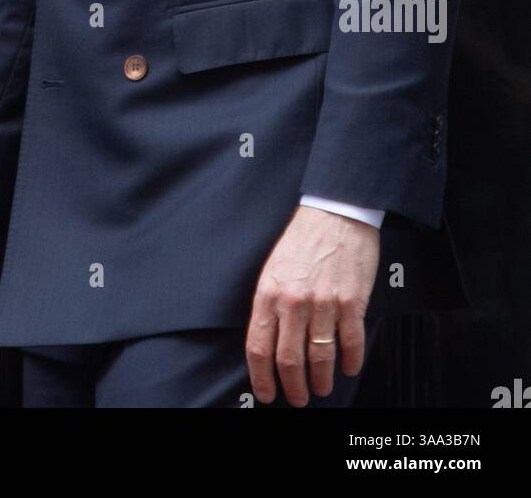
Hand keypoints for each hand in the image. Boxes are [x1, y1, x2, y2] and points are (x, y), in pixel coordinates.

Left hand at [245, 205, 379, 406]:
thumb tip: (269, 343)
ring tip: (322, 387)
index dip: (261, 378)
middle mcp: (293, 301)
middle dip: (293, 388)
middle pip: (289, 360)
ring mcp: (323, 303)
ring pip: (320, 358)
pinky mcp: (351, 301)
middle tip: (298, 398)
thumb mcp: (273, 269)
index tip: (267, 394)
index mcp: (269, 293)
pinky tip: (349, 368)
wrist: (334, 213)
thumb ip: (270, 305)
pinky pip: (351, 343)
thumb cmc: (303, 240)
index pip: (259, 347)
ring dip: (321, 380)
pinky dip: (351, 361)